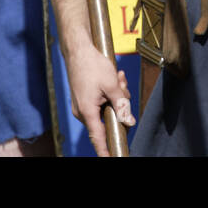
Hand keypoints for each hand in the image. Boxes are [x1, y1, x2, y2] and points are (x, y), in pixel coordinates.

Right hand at [67, 41, 134, 156]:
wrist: (78, 49)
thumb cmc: (92, 65)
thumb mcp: (112, 85)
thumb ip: (121, 105)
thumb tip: (129, 121)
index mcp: (87, 111)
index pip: (98, 138)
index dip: (105, 150)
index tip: (111, 158)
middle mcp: (82, 111)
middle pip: (107, 118)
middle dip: (120, 105)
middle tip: (122, 86)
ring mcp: (82, 105)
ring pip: (106, 107)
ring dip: (116, 95)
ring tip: (118, 78)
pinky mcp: (84, 98)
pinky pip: (101, 100)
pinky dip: (109, 91)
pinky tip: (115, 77)